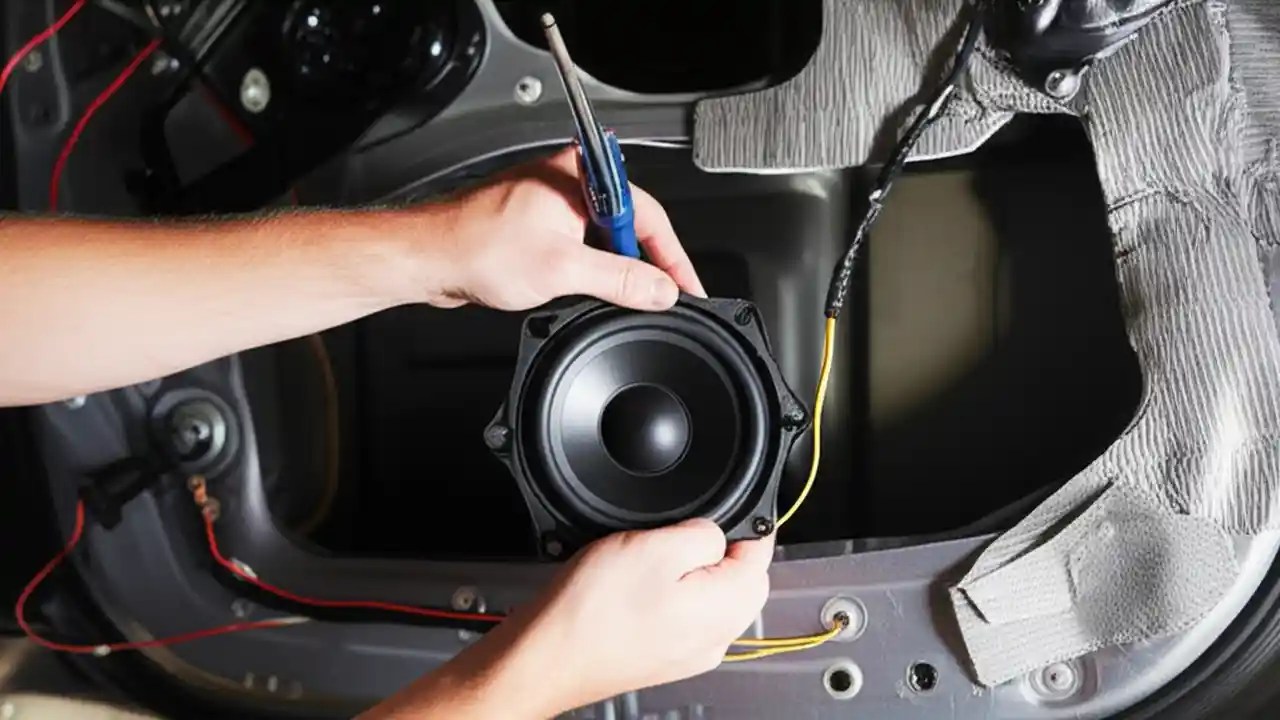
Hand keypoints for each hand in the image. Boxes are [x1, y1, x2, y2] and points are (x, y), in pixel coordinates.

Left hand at [427, 147, 706, 310]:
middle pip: (629, 228)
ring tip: (610, 298)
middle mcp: (569, 183)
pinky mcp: (538, 228)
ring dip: (613, 272)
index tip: (686, 288)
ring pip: (604, 242)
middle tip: (656, 301)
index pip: (649, 215)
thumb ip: (620, 280)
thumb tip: (659, 289)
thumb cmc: (475, 246)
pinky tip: (580, 291)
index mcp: (581, 175)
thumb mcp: (561, 269)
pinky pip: (580, 250)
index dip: (673, 257)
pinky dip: (590, 273)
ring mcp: (553, 206)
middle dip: (644, 266)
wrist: (427, 258)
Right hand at [508, 520, 772, 712]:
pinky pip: (679, 611)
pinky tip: (632, 588)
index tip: (711, 510)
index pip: (761, 551)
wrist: (547, 657)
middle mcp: (717, 637)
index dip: (739, 520)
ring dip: (685, 569)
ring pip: (707, 592)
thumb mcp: (657, 544)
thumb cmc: (594, 610)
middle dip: (711, 547)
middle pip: (738, 575)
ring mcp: (690, 651)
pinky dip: (664, 591)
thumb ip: (704, 533)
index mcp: (728, 608)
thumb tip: (717, 532)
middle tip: (665, 536)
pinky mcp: (662, 654)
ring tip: (642, 562)